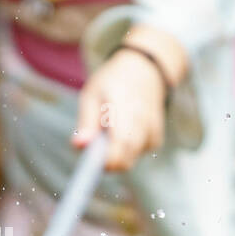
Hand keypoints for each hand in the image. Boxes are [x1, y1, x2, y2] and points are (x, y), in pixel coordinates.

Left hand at [73, 34, 183, 171]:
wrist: (144, 71)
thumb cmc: (111, 83)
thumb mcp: (92, 95)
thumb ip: (86, 123)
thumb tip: (78, 146)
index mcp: (126, 107)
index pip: (121, 144)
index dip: (106, 161)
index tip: (92, 163)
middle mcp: (143, 121)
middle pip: (126, 159)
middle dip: (107, 162)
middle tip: (94, 148)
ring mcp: (153, 130)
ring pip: (130, 159)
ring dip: (116, 154)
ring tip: (109, 131)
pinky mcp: (156, 138)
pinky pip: (137, 155)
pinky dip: (126, 150)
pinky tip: (123, 131)